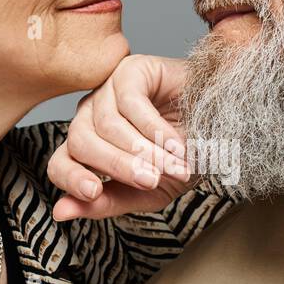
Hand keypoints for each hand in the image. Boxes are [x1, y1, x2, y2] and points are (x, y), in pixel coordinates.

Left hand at [48, 54, 195, 220]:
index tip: (94, 191)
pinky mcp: (130, 70)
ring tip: (176, 167)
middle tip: (153, 181)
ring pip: (107, 125)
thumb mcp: (148, 192)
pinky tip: (179, 145)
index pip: (60, 162)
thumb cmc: (185, 158)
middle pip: (81, 142)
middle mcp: (91, 116)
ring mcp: (108, 90)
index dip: (71, 178)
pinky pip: (131, 103)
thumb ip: (106, 202)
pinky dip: (156, 130)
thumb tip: (60, 212)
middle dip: (119, 166)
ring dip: (145, 152)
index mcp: (89, 147)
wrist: (223, 129)